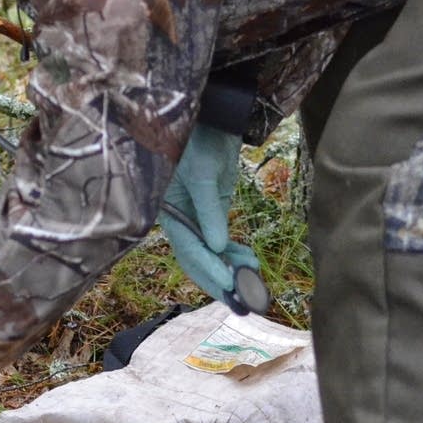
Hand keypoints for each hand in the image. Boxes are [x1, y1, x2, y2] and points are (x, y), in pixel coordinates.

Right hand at [159, 123, 261, 304]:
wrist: (213, 122)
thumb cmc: (199, 143)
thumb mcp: (203, 175)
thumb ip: (209, 212)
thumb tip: (218, 247)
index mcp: (169, 213)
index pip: (188, 250)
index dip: (208, 268)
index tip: (230, 284)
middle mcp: (180, 222)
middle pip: (197, 260)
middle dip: (219, 280)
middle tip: (242, 300)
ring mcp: (196, 220)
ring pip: (211, 255)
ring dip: (230, 269)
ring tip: (253, 278)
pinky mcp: (212, 214)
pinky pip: (221, 243)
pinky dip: (233, 255)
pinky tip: (249, 261)